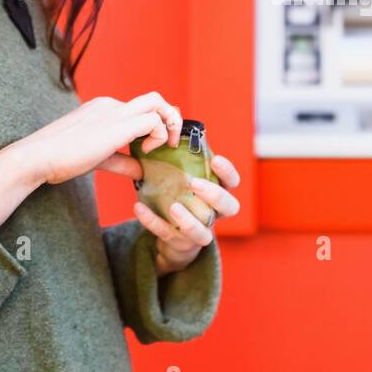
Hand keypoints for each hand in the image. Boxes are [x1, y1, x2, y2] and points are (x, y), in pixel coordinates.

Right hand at [18, 92, 182, 186]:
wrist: (37, 157)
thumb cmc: (60, 159)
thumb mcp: (98, 159)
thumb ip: (122, 162)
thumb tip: (142, 171)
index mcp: (104, 109)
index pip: (139, 108)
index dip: (154, 126)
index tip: (153, 147)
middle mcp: (111, 105)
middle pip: (154, 99)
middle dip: (170, 118)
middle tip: (172, 143)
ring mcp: (115, 112)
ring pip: (157, 103)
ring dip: (170, 125)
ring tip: (166, 146)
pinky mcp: (118, 124)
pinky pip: (153, 121)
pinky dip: (159, 136)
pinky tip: (146, 153)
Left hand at [103, 152, 241, 275]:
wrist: (174, 238)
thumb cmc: (182, 199)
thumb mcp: (186, 182)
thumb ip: (184, 163)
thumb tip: (168, 127)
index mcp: (219, 195)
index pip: (232, 183)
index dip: (227, 173)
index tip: (215, 159)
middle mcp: (214, 215)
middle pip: (229, 208)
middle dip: (214, 195)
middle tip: (195, 183)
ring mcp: (199, 232)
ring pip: (203, 233)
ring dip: (190, 220)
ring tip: (174, 206)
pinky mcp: (180, 244)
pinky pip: (167, 234)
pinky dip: (153, 222)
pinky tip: (139, 208)